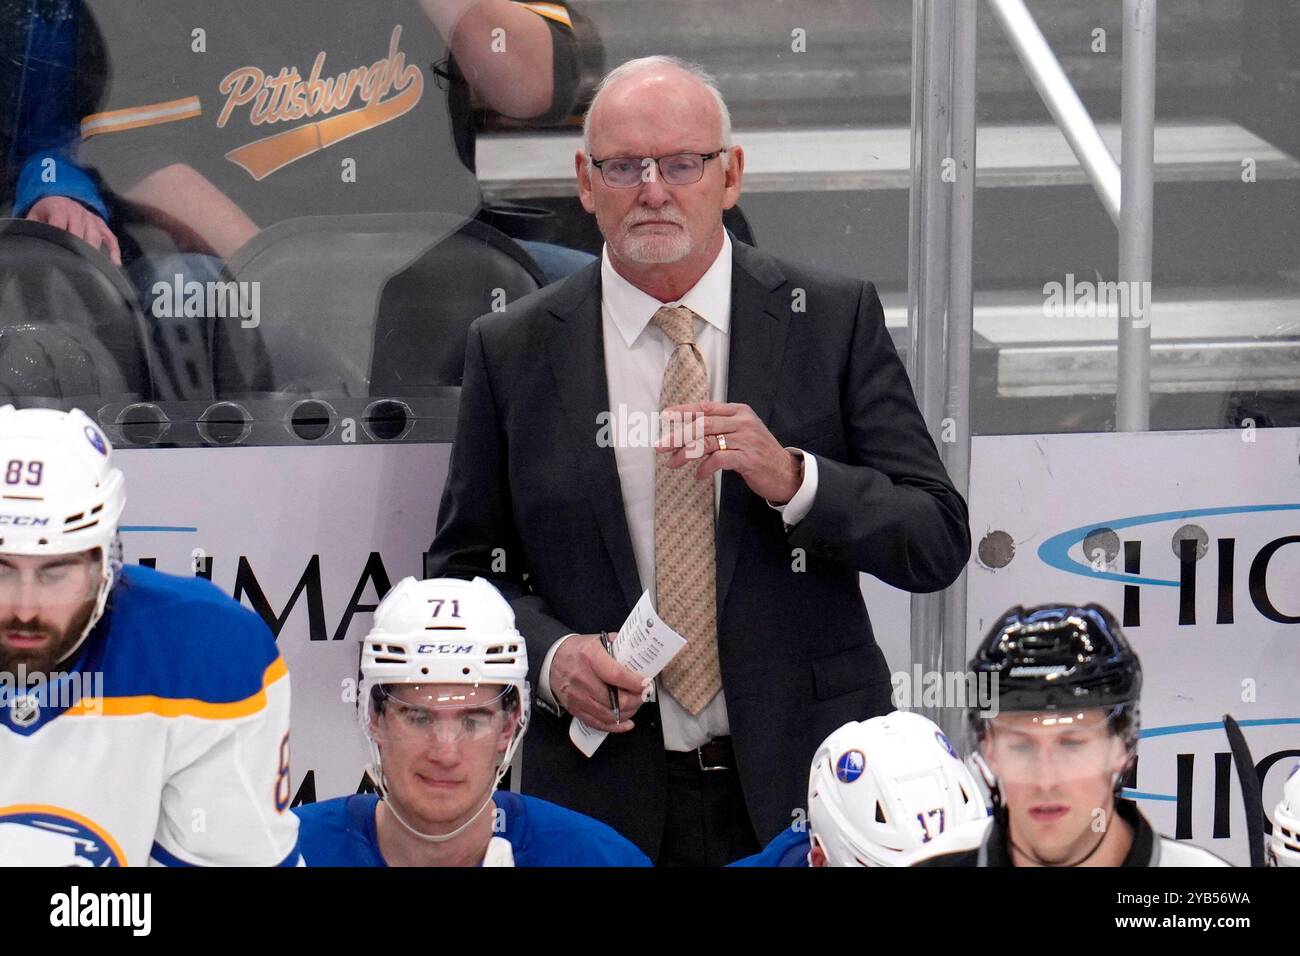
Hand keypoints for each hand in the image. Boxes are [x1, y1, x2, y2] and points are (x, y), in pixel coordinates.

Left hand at [26, 196, 121, 265]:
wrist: (61, 197)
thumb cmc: (47, 211)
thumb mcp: (35, 215)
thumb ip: (33, 227)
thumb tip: (29, 242)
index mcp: (59, 209)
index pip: (60, 226)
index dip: (59, 239)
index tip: (58, 254)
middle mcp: (77, 212)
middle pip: (79, 233)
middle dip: (77, 248)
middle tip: (75, 265)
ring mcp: (91, 218)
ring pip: (95, 236)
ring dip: (93, 251)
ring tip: (92, 266)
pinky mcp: (100, 224)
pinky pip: (110, 237)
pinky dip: (114, 250)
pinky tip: (115, 263)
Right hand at [550, 634, 647, 732]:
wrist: (551, 659)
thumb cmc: (577, 650)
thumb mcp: (598, 640)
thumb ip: (619, 646)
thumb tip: (639, 654)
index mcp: (590, 656)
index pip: (616, 674)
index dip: (634, 683)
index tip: (645, 684)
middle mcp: (582, 678)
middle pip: (615, 699)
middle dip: (635, 700)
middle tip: (643, 696)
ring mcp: (577, 696)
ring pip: (608, 714)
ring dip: (627, 713)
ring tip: (635, 705)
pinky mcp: (574, 708)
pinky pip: (597, 723)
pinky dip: (614, 726)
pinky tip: (626, 722)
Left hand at [655, 401, 802, 503]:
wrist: (786, 473)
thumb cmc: (759, 454)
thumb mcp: (741, 435)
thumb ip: (719, 430)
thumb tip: (687, 434)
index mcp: (739, 412)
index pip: (706, 408)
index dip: (684, 411)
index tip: (665, 416)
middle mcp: (743, 422)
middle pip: (702, 424)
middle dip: (678, 435)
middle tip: (660, 445)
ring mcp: (746, 439)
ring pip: (707, 441)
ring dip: (686, 453)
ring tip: (673, 463)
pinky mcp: (748, 458)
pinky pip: (719, 459)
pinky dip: (705, 467)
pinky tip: (699, 475)